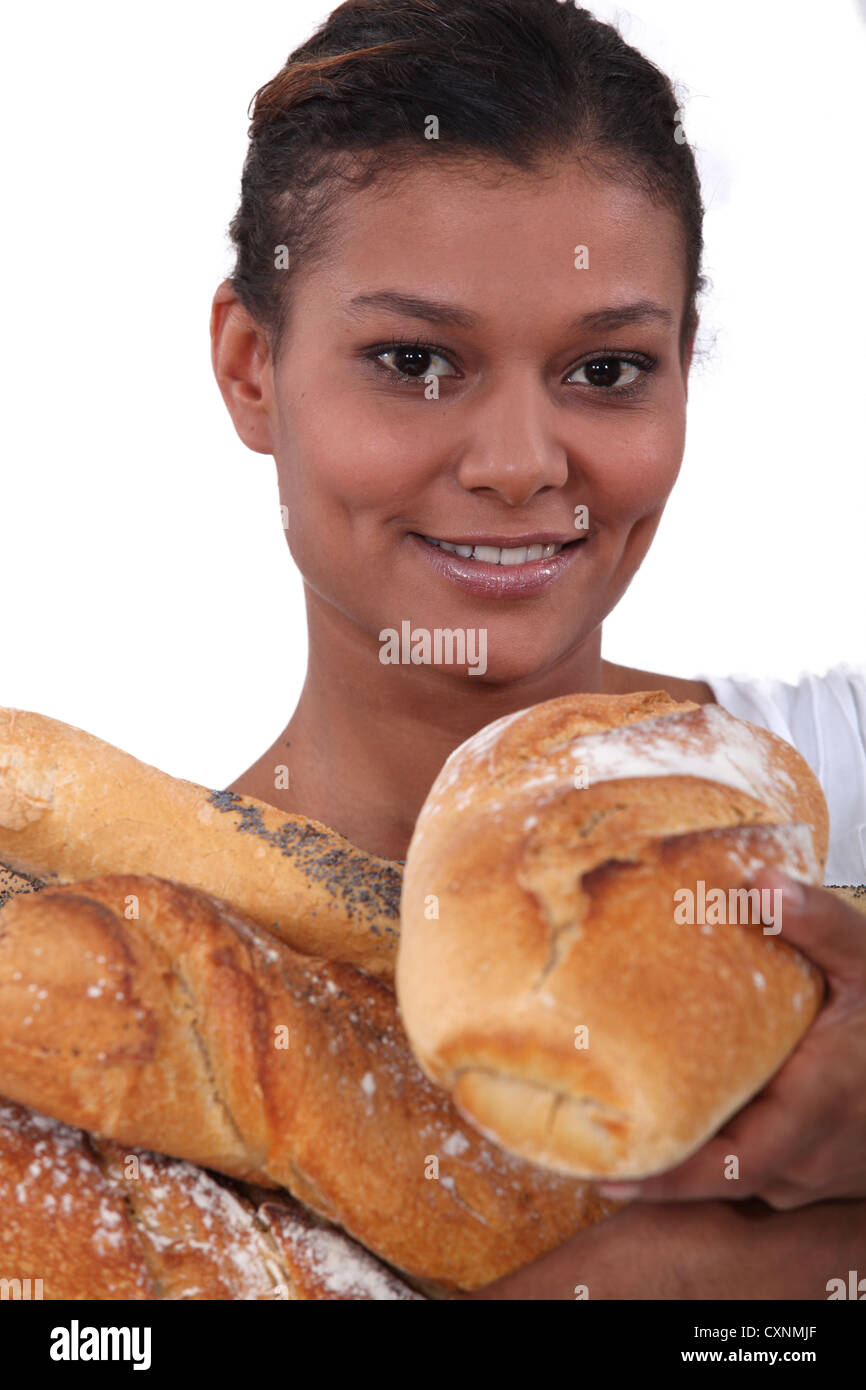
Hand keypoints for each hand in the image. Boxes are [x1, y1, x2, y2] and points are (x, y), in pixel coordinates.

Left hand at [598, 871, 865, 1209]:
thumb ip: (819, 924)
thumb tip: (759, 882)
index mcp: (815, 1108)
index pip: (730, 1165)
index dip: (668, 1179)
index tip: (607, 1174)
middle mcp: (808, 1156)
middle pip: (715, 1174)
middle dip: (652, 1161)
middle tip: (578, 1140)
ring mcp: (813, 1174)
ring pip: (733, 1174)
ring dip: (682, 1154)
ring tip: (611, 1125)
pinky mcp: (814, 1173)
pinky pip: (754, 1171)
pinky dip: (715, 1148)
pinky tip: (676, 1115)